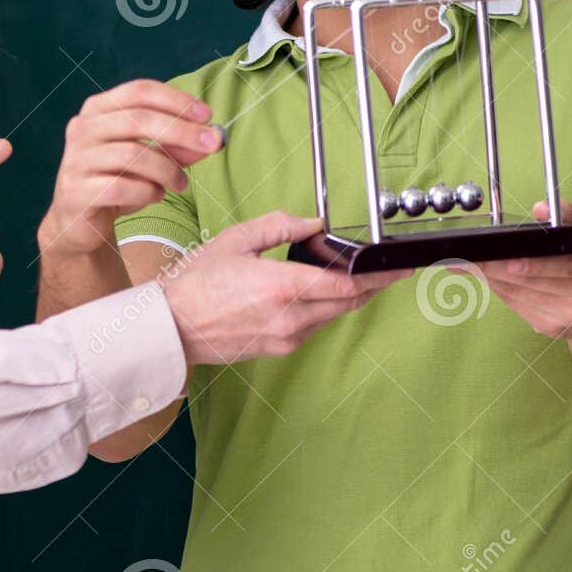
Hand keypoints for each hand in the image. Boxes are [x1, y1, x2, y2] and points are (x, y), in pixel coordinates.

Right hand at [38, 80, 223, 256]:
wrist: (80, 221)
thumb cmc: (117, 180)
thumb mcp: (150, 159)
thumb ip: (178, 147)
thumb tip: (213, 138)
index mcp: (98, 109)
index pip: (139, 92)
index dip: (175, 100)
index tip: (207, 115)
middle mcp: (83, 129)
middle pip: (138, 120)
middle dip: (181, 131)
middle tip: (212, 144)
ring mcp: (76, 160)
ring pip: (132, 155)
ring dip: (167, 169)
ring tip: (181, 183)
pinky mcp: (76, 191)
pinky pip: (121, 187)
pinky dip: (146, 192)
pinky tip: (154, 196)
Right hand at [158, 211, 411, 364]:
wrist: (171, 326)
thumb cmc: (196, 283)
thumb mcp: (236, 240)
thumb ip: (280, 226)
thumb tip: (313, 223)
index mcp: (282, 286)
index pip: (347, 286)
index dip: (379, 278)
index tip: (400, 269)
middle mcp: (290, 317)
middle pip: (348, 304)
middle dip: (369, 287)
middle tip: (384, 271)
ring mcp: (286, 337)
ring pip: (331, 316)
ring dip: (342, 298)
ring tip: (343, 278)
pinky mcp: (278, 349)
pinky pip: (311, 327)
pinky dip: (318, 309)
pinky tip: (307, 295)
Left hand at [474, 200, 571, 337]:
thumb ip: (567, 215)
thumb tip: (539, 208)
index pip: (565, 266)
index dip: (535, 265)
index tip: (508, 261)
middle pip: (534, 282)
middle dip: (498, 269)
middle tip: (472, 259)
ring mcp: (571, 316)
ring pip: (520, 295)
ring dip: (493, 279)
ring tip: (473, 264)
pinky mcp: (553, 328)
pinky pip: (518, 306)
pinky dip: (500, 290)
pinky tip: (490, 278)